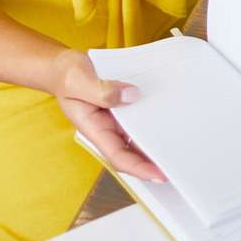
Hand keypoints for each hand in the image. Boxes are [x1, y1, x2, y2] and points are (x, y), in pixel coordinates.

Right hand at [50, 49, 165, 183]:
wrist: (62, 66)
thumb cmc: (66, 75)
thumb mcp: (79, 80)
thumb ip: (102, 90)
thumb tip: (131, 95)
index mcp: (94, 129)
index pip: (118, 156)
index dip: (139, 168)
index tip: (159, 175)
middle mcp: (106, 128)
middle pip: (132, 151)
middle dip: (153, 159)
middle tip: (178, 161)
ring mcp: (114, 119)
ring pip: (137, 136)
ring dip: (154, 139)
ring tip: (178, 140)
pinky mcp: (121, 107)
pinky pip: (138, 116)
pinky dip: (151, 117)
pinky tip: (165, 113)